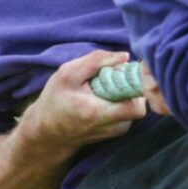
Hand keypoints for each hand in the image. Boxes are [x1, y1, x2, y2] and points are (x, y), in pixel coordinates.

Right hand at [19, 51, 151, 149]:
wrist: (48, 132)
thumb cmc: (55, 101)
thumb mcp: (67, 74)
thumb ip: (96, 61)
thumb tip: (125, 56)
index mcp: (98, 113)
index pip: (136, 107)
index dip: (137, 86)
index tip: (124, 73)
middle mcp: (113, 127)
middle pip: (139, 102)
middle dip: (130, 84)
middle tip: (112, 76)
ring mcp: (117, 131)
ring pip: (136, 104)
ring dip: (125, 92)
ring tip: (103, 88)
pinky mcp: (118, 130)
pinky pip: (129, 110)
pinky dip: (121, 99)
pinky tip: (104, 96)